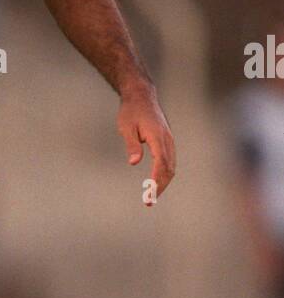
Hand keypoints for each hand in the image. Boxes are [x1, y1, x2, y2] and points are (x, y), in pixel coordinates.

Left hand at [117, 86, 175, 203]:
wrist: (141, 96)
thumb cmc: (131, 111)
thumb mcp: (126, 127)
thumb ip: (131, 145)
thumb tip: (134, 162)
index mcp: (157, 135)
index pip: (160, 161)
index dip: (157, 179)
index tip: (150, 192)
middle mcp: (167, 139)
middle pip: (168, 168)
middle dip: (160, 186)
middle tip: (148, 202)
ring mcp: (169, 140)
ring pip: (171, 166)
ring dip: (163, 183)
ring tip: (151, 197)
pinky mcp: (167, 142)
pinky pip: (170, 161)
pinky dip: (165, 174)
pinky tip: (157, 184)